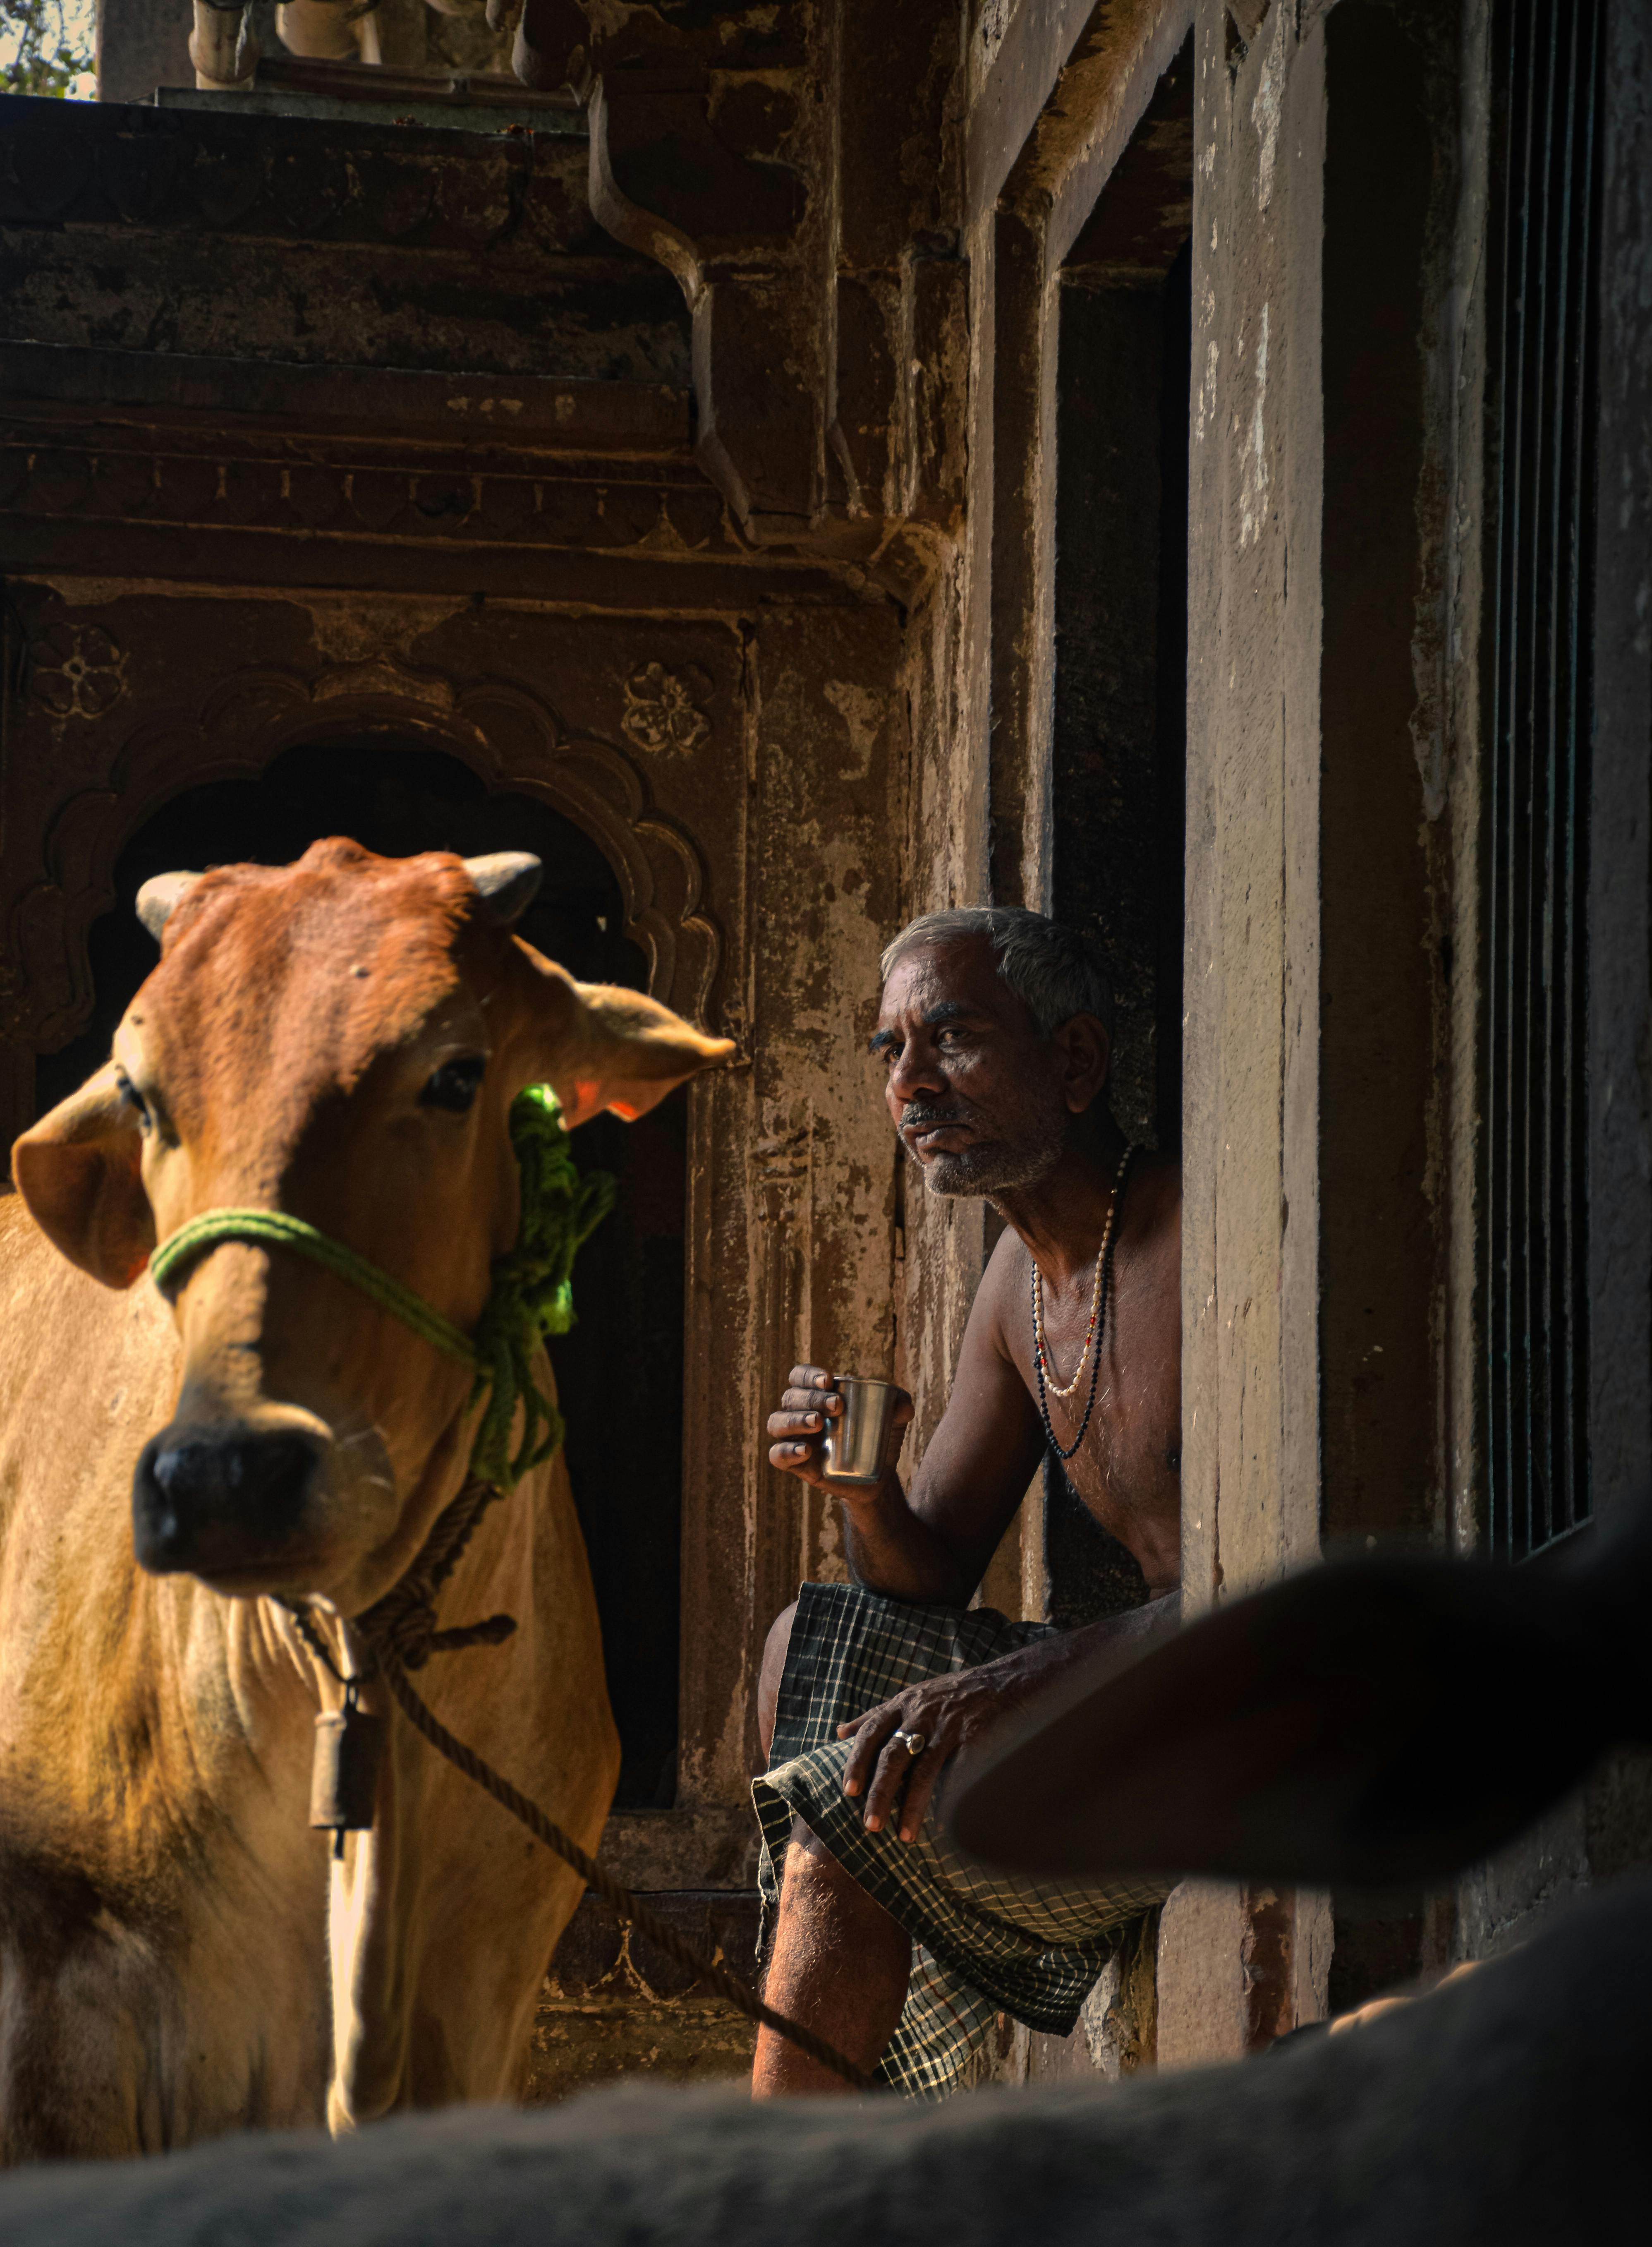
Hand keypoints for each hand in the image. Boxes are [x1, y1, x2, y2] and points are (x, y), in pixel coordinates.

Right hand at [766, 1364, 911, 1491]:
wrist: (878, 1475)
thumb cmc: (879, 1436)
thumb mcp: (894, 1417)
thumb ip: (900, 1403)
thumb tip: (901, 1405)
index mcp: (817, 1394)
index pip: (800, 1376)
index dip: (808, 1375)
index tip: (829, 1380)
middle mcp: (800, 1412)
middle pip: (790, 1397)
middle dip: (811, 1398)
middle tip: (837, 1406)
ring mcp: (796, 1438)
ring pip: (777, 1423)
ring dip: (794, 1420)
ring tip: (817, 1424)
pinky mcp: (797, 1465)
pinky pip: (776, 1456)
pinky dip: (785, 1451)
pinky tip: (804, 1451)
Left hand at [836, 1663, 1024, 1844]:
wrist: (1002, 1684)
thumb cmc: (950, 1695)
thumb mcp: (910, 1697)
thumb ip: (876, 1716)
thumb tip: (839, 1732)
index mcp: (903, 1705)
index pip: (871, 1733)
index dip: (857, 1762)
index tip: (847, 1791)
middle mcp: (921, 1714)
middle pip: (892, 1756)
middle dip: (879, 1791)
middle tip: (868, 1824)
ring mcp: (947, 1727)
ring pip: (923, 1770)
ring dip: (911, 1805)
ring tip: (903, 1834)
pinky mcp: (971, 1739)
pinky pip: (956, 1774)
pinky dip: (947, 1798)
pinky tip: (942, 1823)